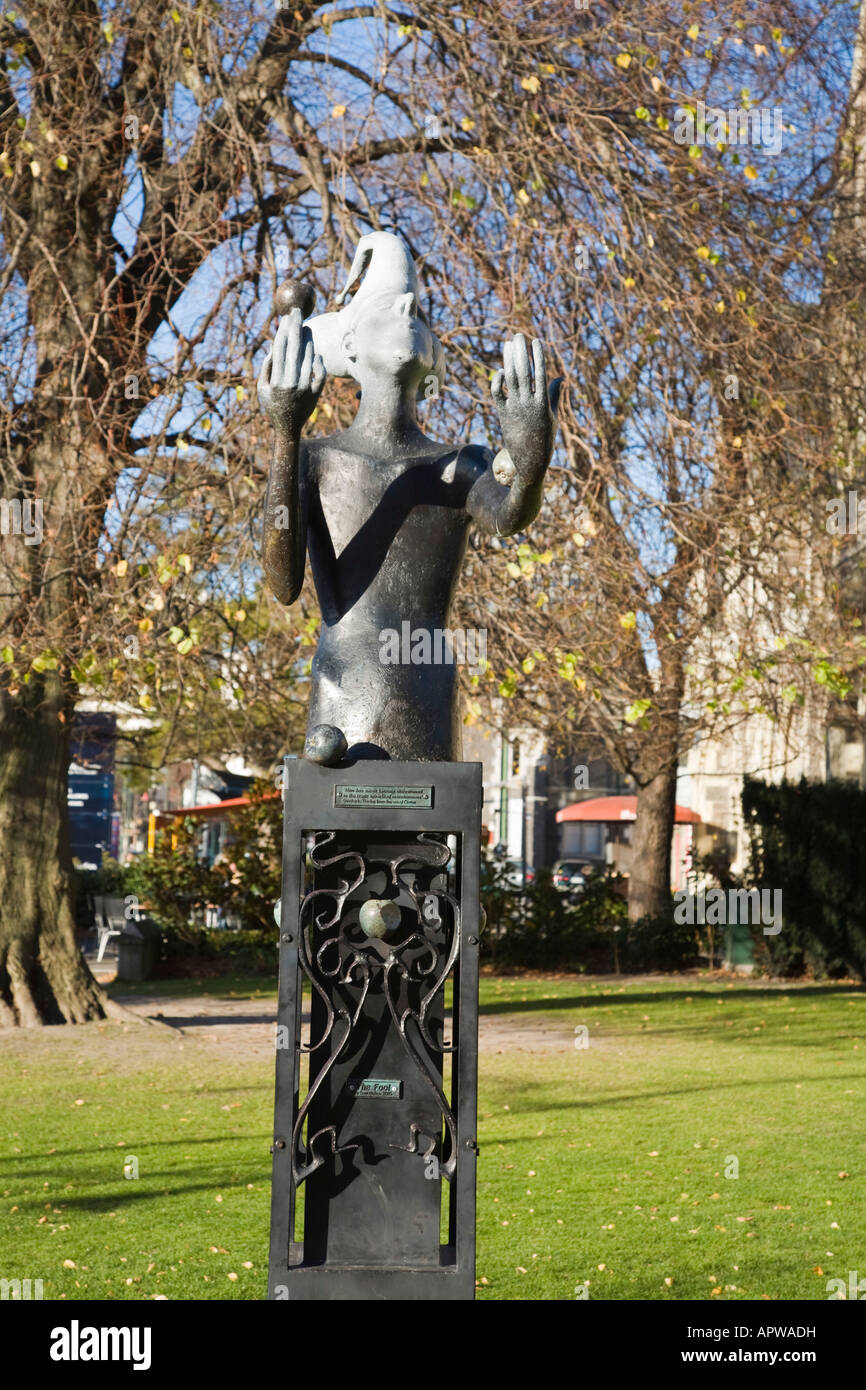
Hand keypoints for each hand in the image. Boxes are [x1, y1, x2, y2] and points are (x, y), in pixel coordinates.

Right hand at [257, 309, 324, 429]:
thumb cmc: (272, 404)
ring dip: (308, 341)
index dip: (283, 330)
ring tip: (307, 329)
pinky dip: (318, 360)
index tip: (285, 317)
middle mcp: (291, 383)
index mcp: (276, 380)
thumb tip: (274, 344)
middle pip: (295, 348)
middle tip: (297, 313)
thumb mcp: (262, 387)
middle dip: (296, 327)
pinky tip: (315, 351)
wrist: (288, 427)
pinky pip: (320, 372)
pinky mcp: (316, 393)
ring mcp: (305, 388)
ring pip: (309, 358)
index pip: (280, 348)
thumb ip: (267, 366)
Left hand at [491, 334, 561, 484]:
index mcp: (542, 404)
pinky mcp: (503, 414)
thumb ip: (554, 395)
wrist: (530, 462)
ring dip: (508, 359)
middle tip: (518, 335)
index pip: (540, 373)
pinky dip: (498, 380)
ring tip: (508, 344)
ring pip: (510, 379)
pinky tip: (501, 370)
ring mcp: (514, 408)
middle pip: (522, 371)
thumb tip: (561, 377)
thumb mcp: (553, 416)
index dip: (537, 356)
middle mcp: (527, 404)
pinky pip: (498, 393)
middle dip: (520, 351)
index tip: (536, 341)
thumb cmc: (545, 439)